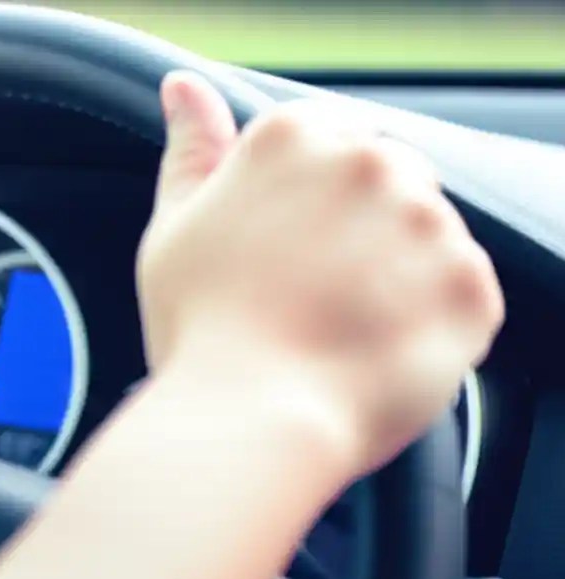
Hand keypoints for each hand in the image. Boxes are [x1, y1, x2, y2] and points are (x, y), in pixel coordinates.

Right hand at [137, 72, 502, 482]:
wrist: (249, 423)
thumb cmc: (201, 332)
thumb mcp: (173, 230)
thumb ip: (192, 152)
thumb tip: (184, 90)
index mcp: (291, 139)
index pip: (325, 145)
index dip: (303, 205)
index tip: (283, 251)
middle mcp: (368, 163)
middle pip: (384, 179)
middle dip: (358, 227)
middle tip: (311, 294)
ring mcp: (426, 222)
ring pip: (424, 234)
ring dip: (397, 272)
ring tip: (341, 329)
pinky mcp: (469, 283)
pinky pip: (461, 290)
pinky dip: (429, 320)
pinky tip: (374, 349)